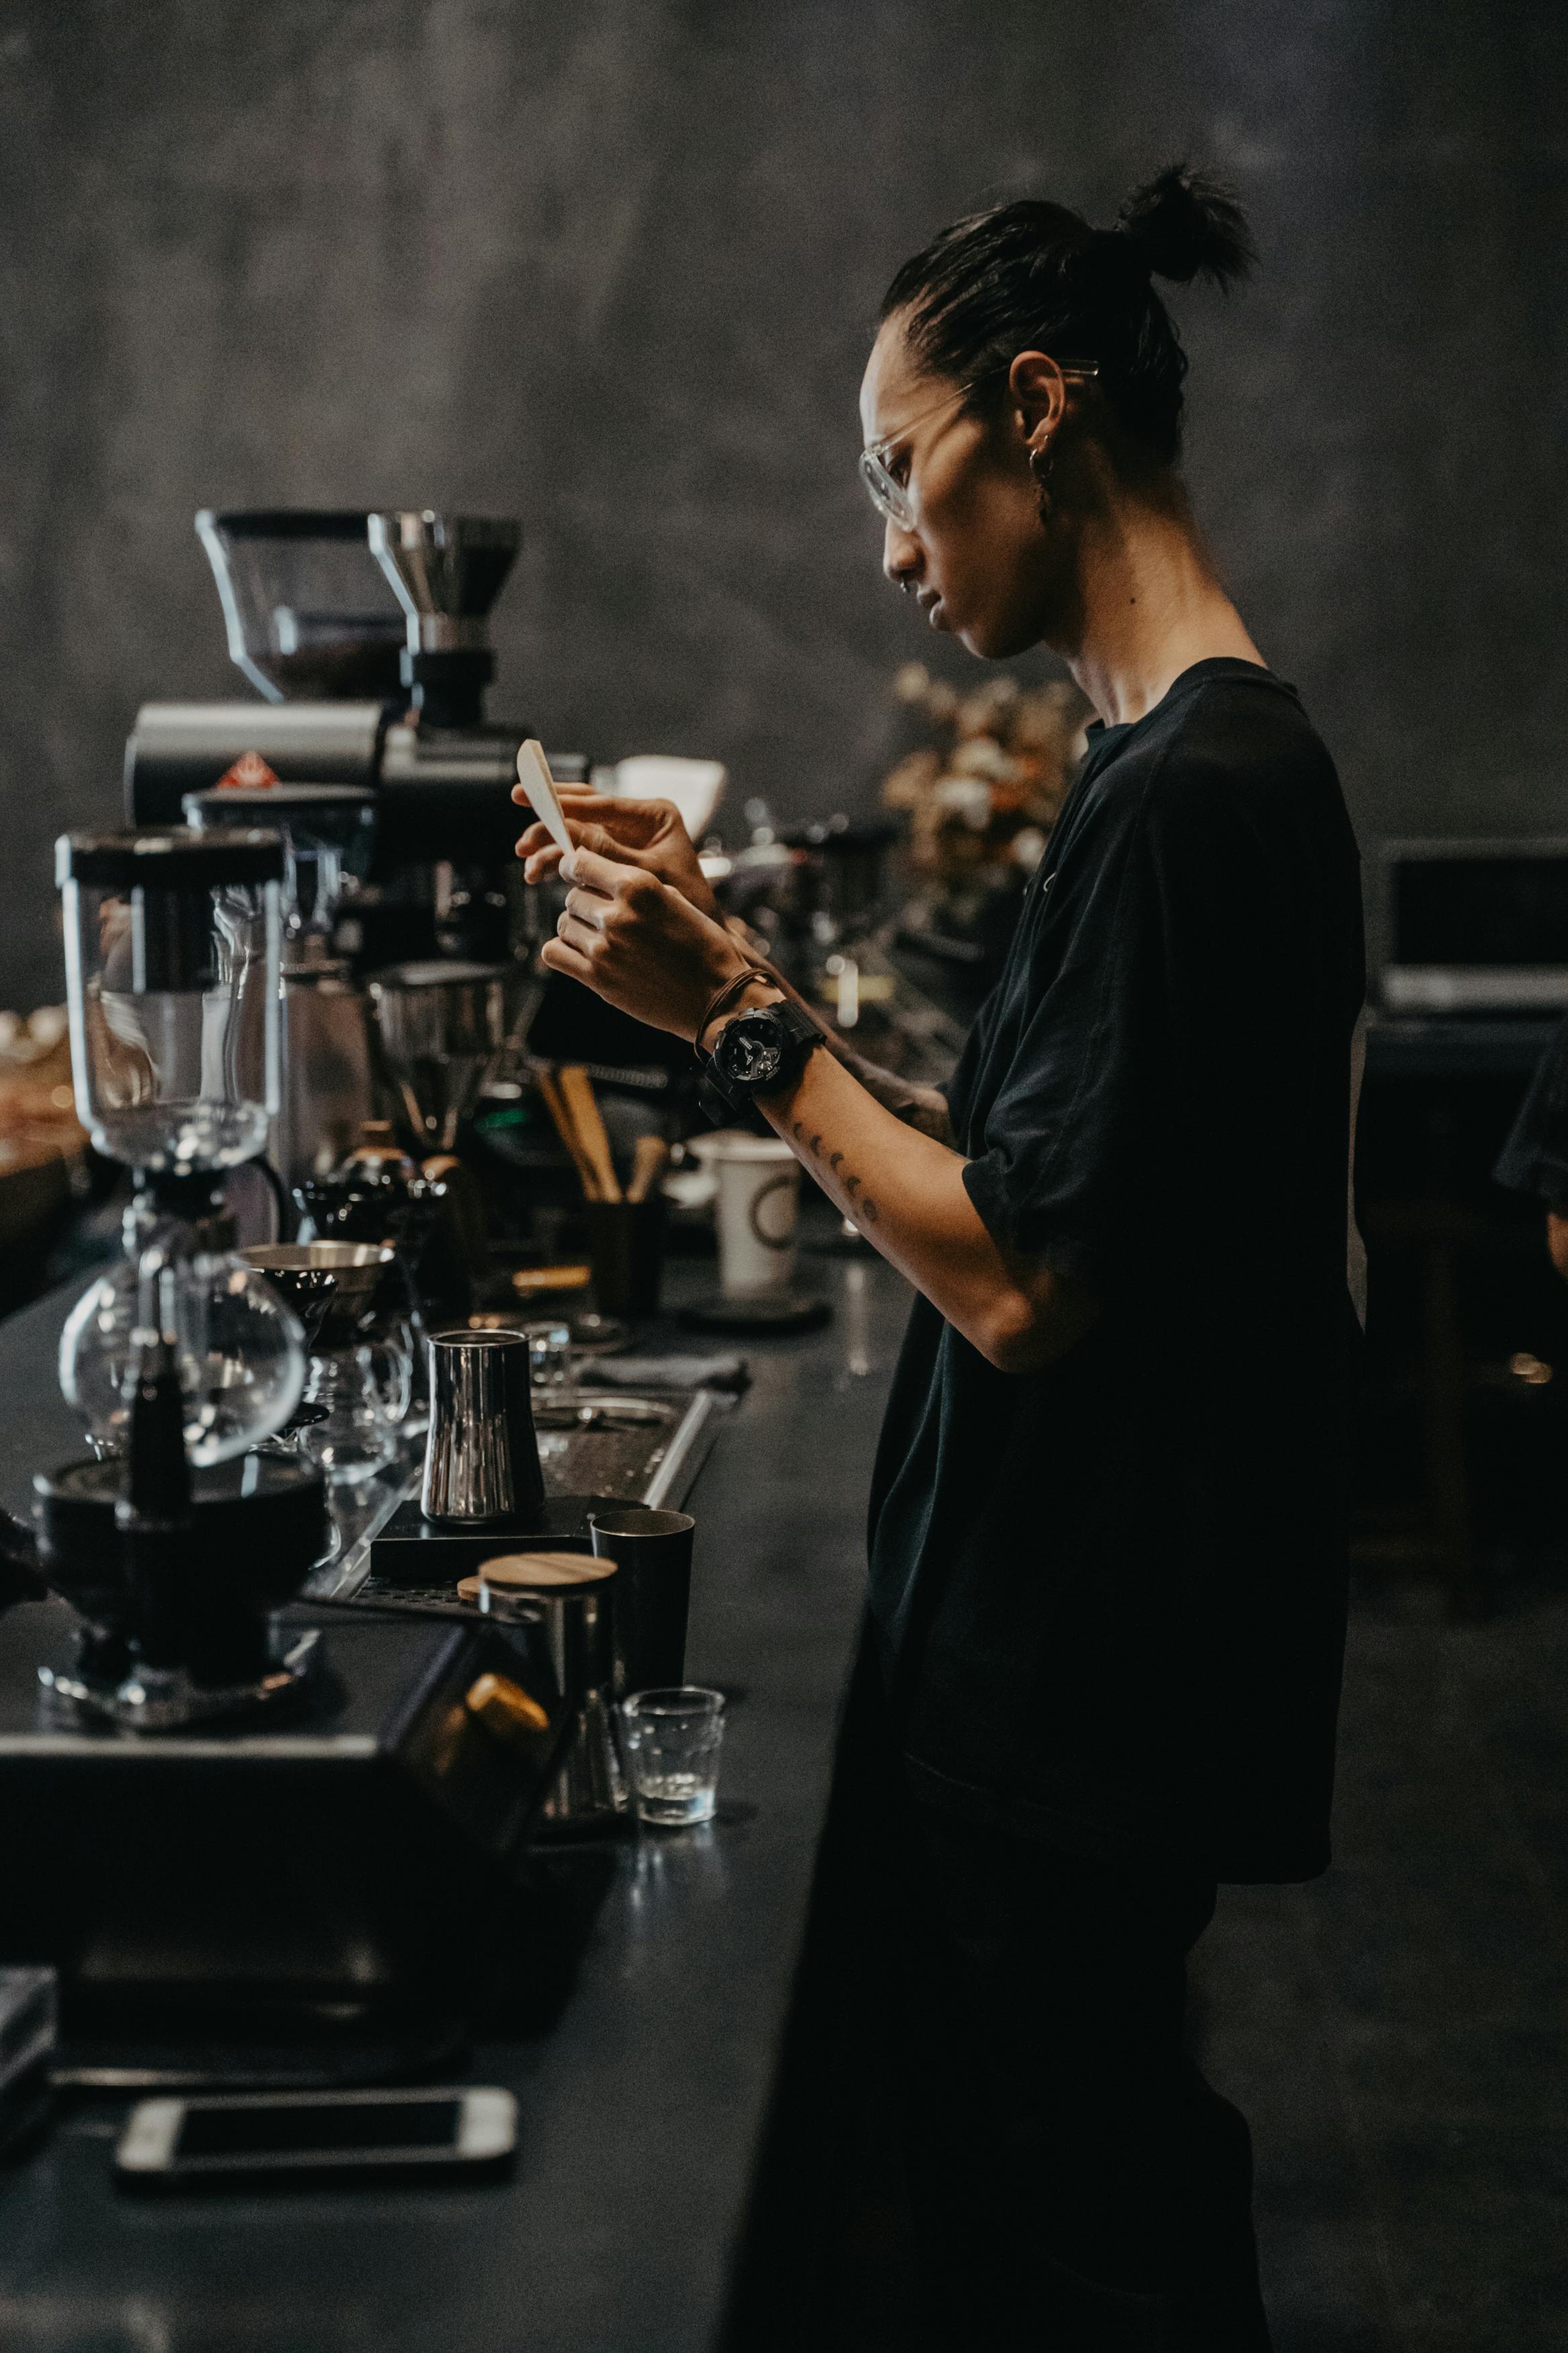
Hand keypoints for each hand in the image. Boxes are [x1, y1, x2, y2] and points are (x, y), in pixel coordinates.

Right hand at [512, 787, 721, 921]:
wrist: (702, 941)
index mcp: (655, 815)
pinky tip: (540, 875)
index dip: (560, 800)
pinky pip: (580, 855)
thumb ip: (607, 853)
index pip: (600, 801)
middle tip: (522, 842)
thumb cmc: (688, 905)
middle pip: (583, 812)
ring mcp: (626, 840)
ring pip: (577, 835)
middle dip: (549, 826)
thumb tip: (565, 830)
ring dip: (550, 849)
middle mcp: (638, 822)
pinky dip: (560, 863)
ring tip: (531, 871)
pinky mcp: (615, 861)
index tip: (528, 796)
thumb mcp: (646, 876)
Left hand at [543, 845, 747, 1040]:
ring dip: (577, 928)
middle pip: (572, 896)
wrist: (716, 997)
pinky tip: (584, 954)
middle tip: (605, 917)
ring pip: (563, 924)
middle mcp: (618, 914)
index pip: (580, 862)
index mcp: (639, 887)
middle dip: (585, 903)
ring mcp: (604, 948)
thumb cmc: (703, 948)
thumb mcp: (677, 900)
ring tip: (601, 938)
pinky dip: (564, 951)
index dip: (574, 867)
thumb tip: (598, 876)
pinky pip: (554, 953)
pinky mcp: (597, 978)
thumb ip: (636, 886)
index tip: (578, 874)